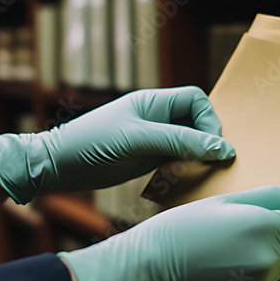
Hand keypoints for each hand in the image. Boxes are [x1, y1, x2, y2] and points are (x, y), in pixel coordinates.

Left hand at [0, 86, 234, 204]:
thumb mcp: (138, 140)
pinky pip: (176, 160)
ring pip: (189, 142)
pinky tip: (184, 180)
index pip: (197, 100)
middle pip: (197, 121)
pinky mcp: (147, 159)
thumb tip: (221, 147)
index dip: (209, 119)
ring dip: (199, 156)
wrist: (58, 166)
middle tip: (212, 161)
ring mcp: (153, 139)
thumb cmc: (92, 143)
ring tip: (202, 172)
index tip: (211, 145)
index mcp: (154, 102)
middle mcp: (157, 118)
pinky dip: (186, 169)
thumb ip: (180, 141)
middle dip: (208, 139)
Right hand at [58, 177, 279, 280]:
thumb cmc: (187, 226)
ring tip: (245, 235)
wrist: (155, 266)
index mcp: (267, 231)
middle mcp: (271, 261)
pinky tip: (238, 255)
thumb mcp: (230, 201)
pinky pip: (273, 279)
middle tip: (268, 212)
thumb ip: (274, 196)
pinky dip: (265, 266)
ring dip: (279, 247)